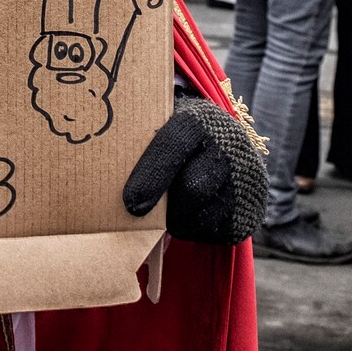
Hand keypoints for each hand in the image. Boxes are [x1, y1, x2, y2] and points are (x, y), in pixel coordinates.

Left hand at [122, 94, 265, 245]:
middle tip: (140, 212)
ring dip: (177, 220)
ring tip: (166, 210)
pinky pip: (215, 231)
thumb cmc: (173, 141)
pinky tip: (187, 215)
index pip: (175, 145)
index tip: (130, 204)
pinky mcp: (250, 209)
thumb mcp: (159, 128)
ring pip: (203, 214)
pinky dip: (194, 230)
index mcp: (198, 119)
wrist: (221, 145)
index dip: (151, 175)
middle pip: (192, 187)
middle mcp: (228, 145)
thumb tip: (101, 177)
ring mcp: (245, 178)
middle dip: (163, 206)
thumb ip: (138, 145)